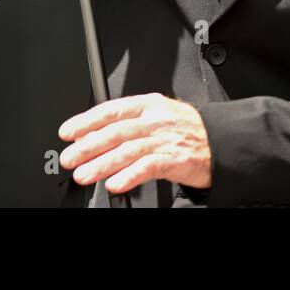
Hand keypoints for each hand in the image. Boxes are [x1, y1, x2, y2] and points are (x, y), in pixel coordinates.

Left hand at [58, 93, 212, 193]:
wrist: (222, 141)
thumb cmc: (187, 130)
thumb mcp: (159, 115)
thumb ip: (131, 122)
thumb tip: (95, 133)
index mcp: (149, 104)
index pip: (112, 109)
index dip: (87, 120)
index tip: (68, 132)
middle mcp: (156, 119)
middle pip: (116, 131)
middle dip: (88, 145)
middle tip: (69, 157)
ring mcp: (166, 139)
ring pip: (128, 150)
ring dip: (102, 164)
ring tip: (84, 174)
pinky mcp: (176, 159)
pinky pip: (148, 167)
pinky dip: (129, 176)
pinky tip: (115, 184)